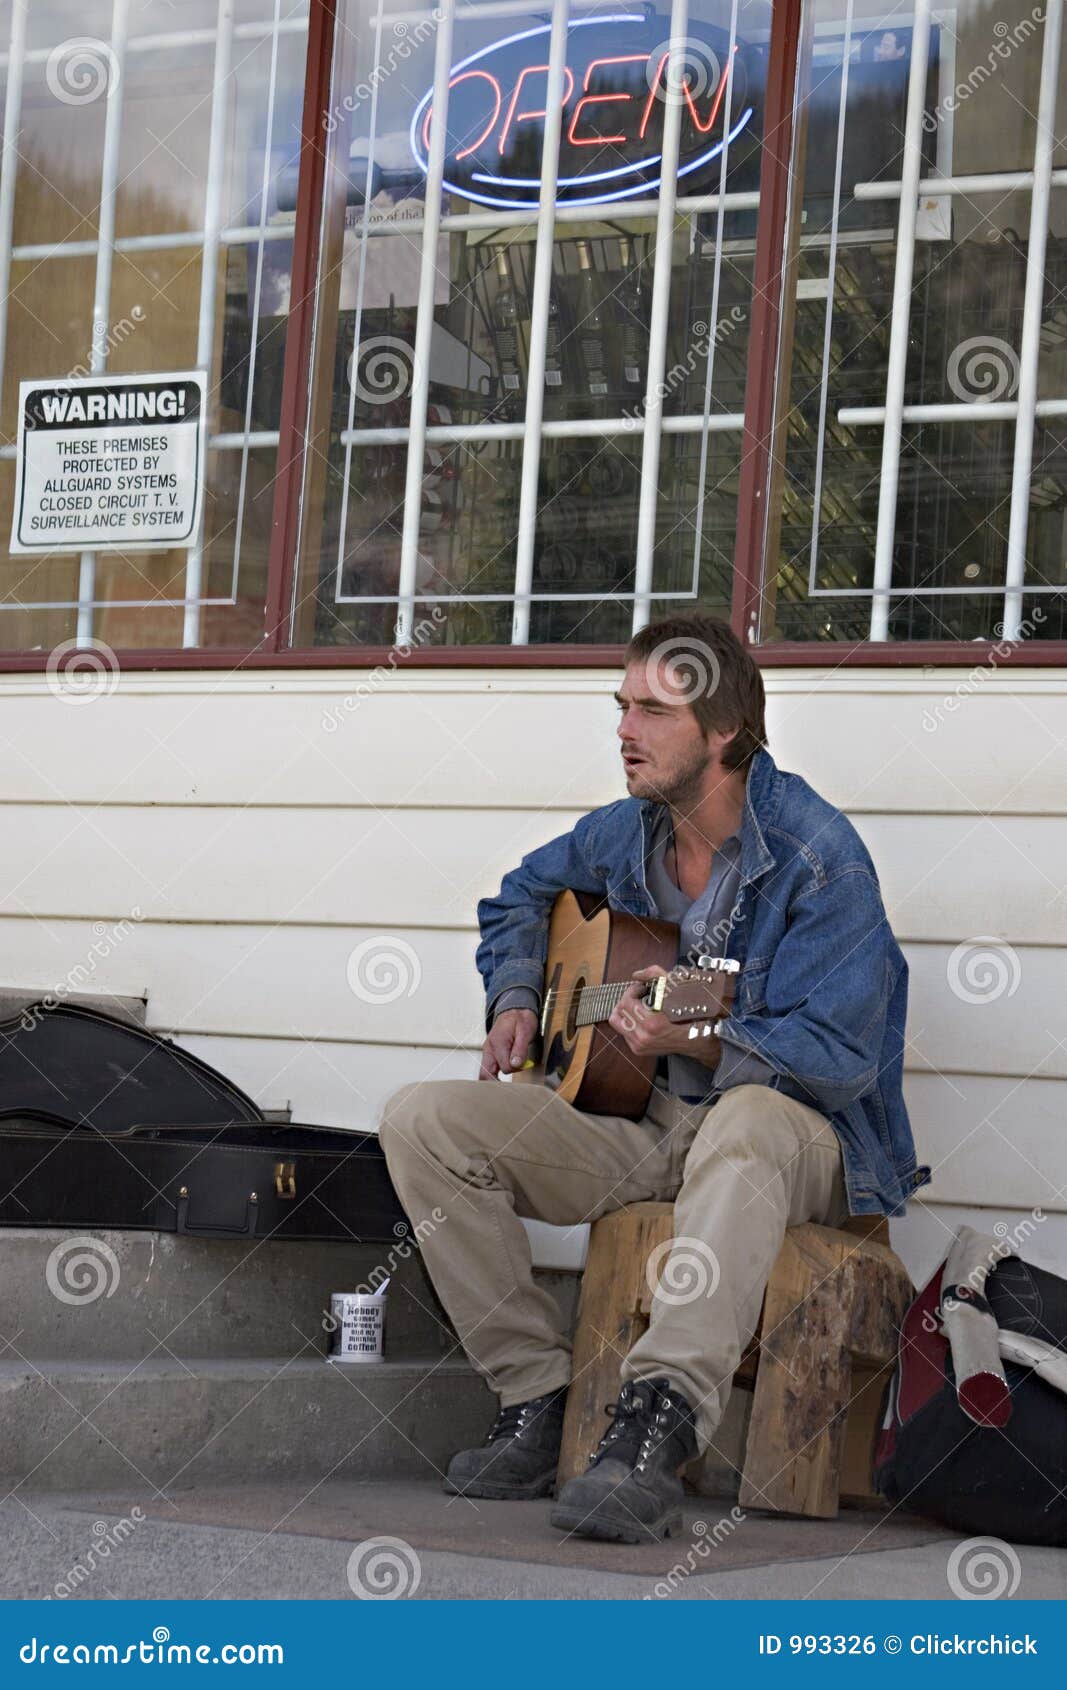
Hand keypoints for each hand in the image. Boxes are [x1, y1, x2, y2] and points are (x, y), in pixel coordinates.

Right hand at [480, 1008, 538, 1079]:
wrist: (514, 1009)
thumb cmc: (521, 1019)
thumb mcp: (525, 1031)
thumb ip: (520, 1049)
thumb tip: (516, 1064)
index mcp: (498, 1043)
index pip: (505, 1067)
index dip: (517, 1069)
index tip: (526, 1064)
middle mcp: (489, 1049)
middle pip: (485, 1075)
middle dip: (498, 1083)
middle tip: (511, 1089)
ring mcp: (487, 1052)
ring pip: (484, 1074)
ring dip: (496, 1080)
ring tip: (508, 1084)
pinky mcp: (489, 1054)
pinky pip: (488, 1069)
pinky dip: (494, 1076)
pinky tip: (502, 1079)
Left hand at [608, 966, 722, 1065]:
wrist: (696, 1039)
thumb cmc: (690, 1015)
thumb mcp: (676, 988)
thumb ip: (655, 975)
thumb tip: (638, 974)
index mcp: (651, 1023)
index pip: (626, 1002)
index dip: (632, 990)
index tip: (642, 988)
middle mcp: (643, 1037)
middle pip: (618, 1012)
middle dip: (627, 999)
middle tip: (638, 995)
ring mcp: (639, 1045)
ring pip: (617, 1023)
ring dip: (625, 1011)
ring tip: (638, 1006)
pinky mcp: (638, 1050)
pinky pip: (623, 1032)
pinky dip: (629, 1023)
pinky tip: (641, 1018)